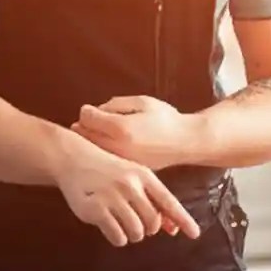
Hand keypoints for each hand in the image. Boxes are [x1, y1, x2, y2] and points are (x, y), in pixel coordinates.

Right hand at [54, 131, 200, 246]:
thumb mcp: (132, 176)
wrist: (72, 157)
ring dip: (131, 234)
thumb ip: (151, 199)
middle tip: (135, 223)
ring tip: (121, 223)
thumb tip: (172, 229)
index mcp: (143, 175)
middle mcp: (130, 185)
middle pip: (152, 223)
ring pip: (137, 232)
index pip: (168, 202)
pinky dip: (117, 237)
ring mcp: (112, 196)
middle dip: (147, 229)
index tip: (194, 234)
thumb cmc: (106, 169)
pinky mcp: (95, 209)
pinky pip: (118, 236)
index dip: (183, 219)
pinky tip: (109, 226)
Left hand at [71, 96, 195, 170]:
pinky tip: (110, 145)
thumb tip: (92, 111)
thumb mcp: (141, 102)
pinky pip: (105, 158)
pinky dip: (101, 152)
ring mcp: (121, 160)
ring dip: (90, 140)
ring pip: (92, 149)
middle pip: (84, 135)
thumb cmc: (165, 118)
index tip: (90, 110)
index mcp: (120, 127)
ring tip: (100, 133)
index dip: (86, 111)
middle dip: (84, 126)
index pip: (86, 118)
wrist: (186, 142)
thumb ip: (114, 104)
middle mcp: (117, 146)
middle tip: (92, 121)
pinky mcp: (126, 169)